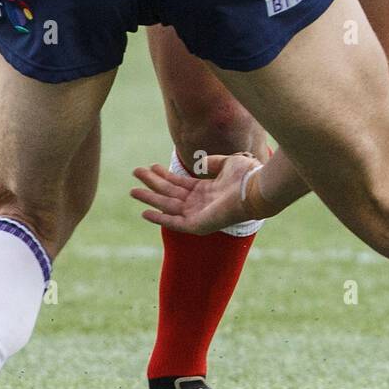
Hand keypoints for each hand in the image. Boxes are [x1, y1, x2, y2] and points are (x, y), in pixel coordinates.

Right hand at [130, 153, 263, 234]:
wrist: (255, 188)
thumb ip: (213, 163)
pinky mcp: (197, 225)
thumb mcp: (228, 163)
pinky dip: (159, 218)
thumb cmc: (247, 175)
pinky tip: (144, 212)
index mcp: (206, 190)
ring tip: (132, 190)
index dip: (164, 175)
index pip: (180, 184)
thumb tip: (200, 164)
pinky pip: (173, 222)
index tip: (150, 166)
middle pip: (170, 193)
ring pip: (167, 205)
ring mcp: (198, 214)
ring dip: (150, 198)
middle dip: (152, 183)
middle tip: (135, 173)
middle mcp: (200, 203)